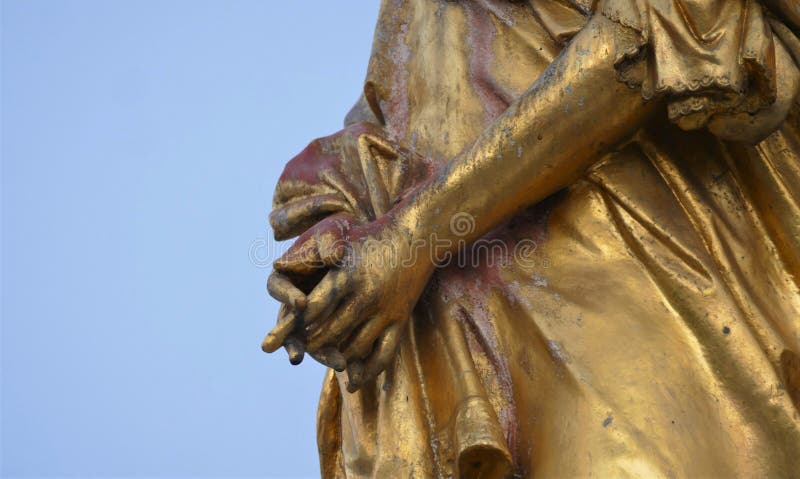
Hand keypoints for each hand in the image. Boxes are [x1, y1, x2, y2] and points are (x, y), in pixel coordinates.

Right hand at [262, 213, 354, 369]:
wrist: (364, 242)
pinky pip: (329, 342)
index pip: (278, 286)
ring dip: (320, 353)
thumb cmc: (341, 233)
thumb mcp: (334, 232)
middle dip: (293, 340)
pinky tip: (353, 364)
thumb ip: (330, 243)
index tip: (301, 303)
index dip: (287, 296)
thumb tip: (331, 257)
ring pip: (308, 338)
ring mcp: (309, 314)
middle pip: (288, 323)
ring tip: (337, 363)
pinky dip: (339, 351)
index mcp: (286, 272)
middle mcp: (294, 297)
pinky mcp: (329, 324)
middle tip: (297, 355)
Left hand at [301, 216, 433, 391]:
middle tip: (298, 350)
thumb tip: (279, 267)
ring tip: (322, 359)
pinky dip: (366, 373)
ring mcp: (385, 311)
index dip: (297, 323)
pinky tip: (351, 382)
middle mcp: (365, 296)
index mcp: (346, 276)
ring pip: (354, 349)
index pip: (314, 308)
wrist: (418, 237)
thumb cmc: (371, 238)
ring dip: (335, 359)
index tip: (286, 331)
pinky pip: (382, 355)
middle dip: (311, 344)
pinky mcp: (399, 321)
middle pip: (330, 332)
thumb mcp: (341, 240)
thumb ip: (312, 262)